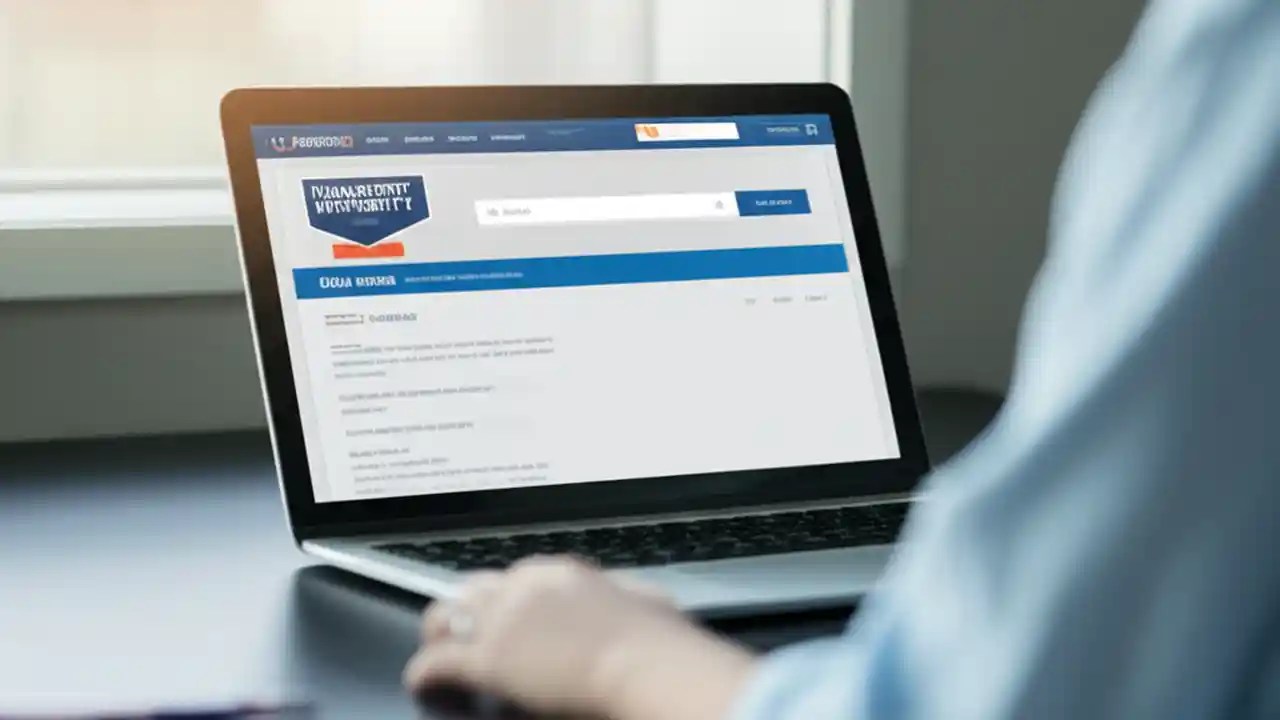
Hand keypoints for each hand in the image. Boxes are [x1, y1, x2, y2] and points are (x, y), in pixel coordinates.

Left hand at [403, 555, 756, 719]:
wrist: (647, 666)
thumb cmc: (658, 643)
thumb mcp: (646, 602)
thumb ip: (623, 594)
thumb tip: (628, 597)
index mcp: (560, 572)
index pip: (515, 579)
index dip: (508, 605)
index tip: (513, 626)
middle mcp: (523, 585)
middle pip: (474, 591)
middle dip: (469, 615)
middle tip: (470, 642)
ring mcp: (501, 620)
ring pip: (444, 617)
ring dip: (442, 639)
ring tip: (442, 662)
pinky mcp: (485, 658)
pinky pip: (432, 664)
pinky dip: (426, 678)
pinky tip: (428, 691)